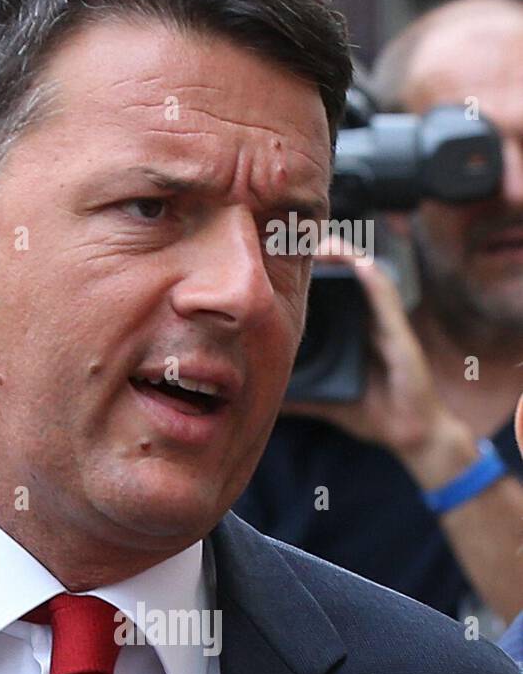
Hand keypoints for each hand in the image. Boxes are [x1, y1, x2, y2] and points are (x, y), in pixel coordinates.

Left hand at [283, 252, 464, 471]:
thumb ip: (301, 394)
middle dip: (327, 255)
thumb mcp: (327, 400)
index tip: (284, 256)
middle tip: (298, 237)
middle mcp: (370, 323)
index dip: (313, 272)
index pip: (332, 293)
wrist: (411, 435)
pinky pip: (388, 302)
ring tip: (324, 241)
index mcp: (353, 332)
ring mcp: (387, 327)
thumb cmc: (371, 413)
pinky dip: (374, 280)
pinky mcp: (402, 337)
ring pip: (369, 280)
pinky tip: (359, 264)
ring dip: (349, 258)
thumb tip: (262, 396)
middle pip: (349, 278)